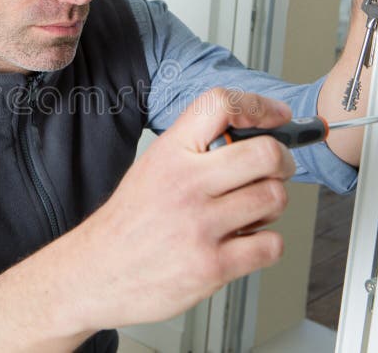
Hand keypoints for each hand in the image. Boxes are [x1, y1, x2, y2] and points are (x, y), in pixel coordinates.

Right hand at [71, 88, 295, 329]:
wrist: (94, 272)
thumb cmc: (129, 222)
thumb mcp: (153, 167)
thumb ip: (196, 149)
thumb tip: (254, 136)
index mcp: (170, 153)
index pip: (222, 105)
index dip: (260, 106)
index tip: (277, 117)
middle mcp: (185, 184)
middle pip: (266, 153)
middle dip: (283, 161)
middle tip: (277, 169)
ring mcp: (199, 226)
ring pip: (274, 198)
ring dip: (272, 205)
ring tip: (250, 212)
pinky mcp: (211, 267)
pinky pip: (271, 245)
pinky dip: (266, 244)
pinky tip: (243, 242)